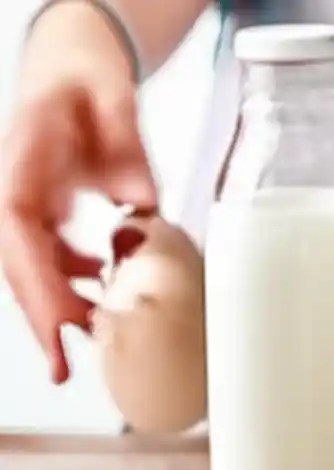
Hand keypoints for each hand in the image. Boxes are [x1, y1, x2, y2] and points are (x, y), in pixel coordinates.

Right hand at [0, 1, 156, 383]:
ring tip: (88, 342)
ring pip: (32, 267)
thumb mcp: (113, 101)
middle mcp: (14, 188)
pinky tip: (101, 288)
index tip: (57, 322)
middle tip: (64, 367)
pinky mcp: (43, 212)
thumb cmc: (86, 79)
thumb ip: (127, 150)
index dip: (35, 282)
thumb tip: (143, 204)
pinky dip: (74, 279)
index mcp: (21, 164)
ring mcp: (25, 202)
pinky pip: (51, 256)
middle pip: (18, 263)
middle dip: (41, 317)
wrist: (73, 62)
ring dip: (57, 306)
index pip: (18, 233)